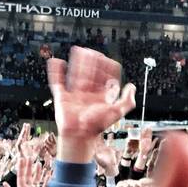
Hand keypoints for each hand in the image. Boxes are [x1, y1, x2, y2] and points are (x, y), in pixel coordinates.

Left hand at [3, 154, 44, 186]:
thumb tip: (4, 183)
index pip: (22, 176)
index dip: (22, 167)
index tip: (22, 159)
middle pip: (29, 175)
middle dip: (29, 166)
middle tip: (29, 157)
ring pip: (37, 179)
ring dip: (38, 171)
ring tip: (39, 163)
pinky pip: (45, 185)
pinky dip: (47, 180)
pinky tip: (48, 174)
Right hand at [48, 46, 135, 162]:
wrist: (79, 136)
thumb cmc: (97, 126)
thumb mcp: (116, 112)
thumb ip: (127, 101)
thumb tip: (131, 86)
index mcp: (100, 96)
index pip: (105, 78)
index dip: (108, 69)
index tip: (108, 61)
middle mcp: (88, 94)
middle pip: (91, 73)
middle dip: (92, 62)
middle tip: (92, 51)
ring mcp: (74, 95)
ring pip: (76, 74)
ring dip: (77, 62)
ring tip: (78, 50)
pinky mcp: (61, 97)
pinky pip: (57, 82)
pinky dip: (56, 72)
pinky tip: (56, 61)